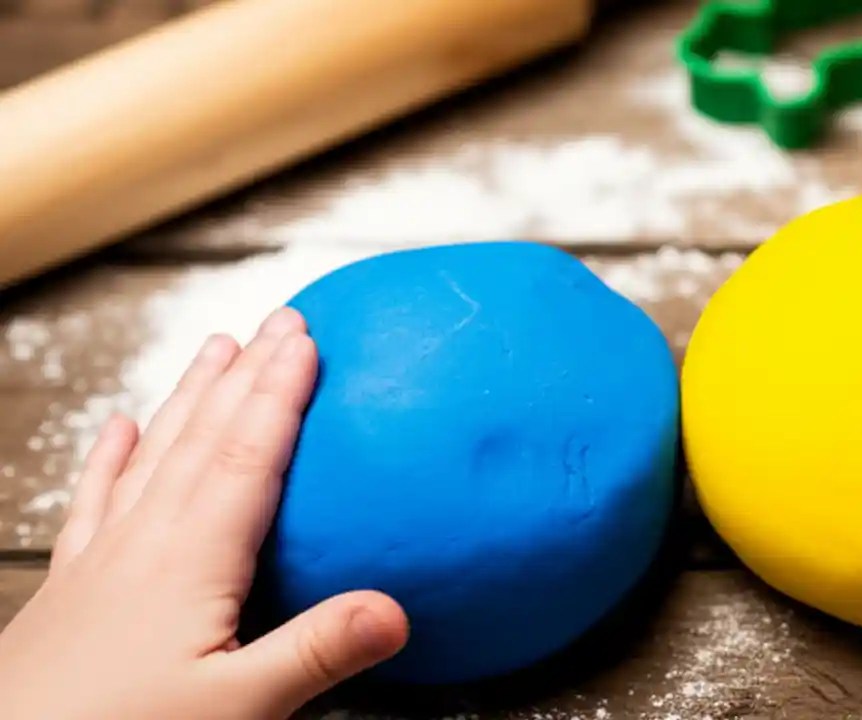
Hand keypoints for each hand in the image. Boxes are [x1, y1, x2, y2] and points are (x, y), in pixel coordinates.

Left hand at [0, 308, 407, 718]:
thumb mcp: (238, 710)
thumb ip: (315, 653)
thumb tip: (396, 611)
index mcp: (190, 562)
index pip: (244, 454)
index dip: (279, 393)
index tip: (305, 340)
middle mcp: (143, 544)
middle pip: (203, 437)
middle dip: (246, 373)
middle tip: (278, 321)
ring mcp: (101, 560)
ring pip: (154, 453)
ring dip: (190, 396)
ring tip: (214, 348)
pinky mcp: (71, 586)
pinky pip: (96, 500)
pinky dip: (110, 457)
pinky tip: (118, 428)